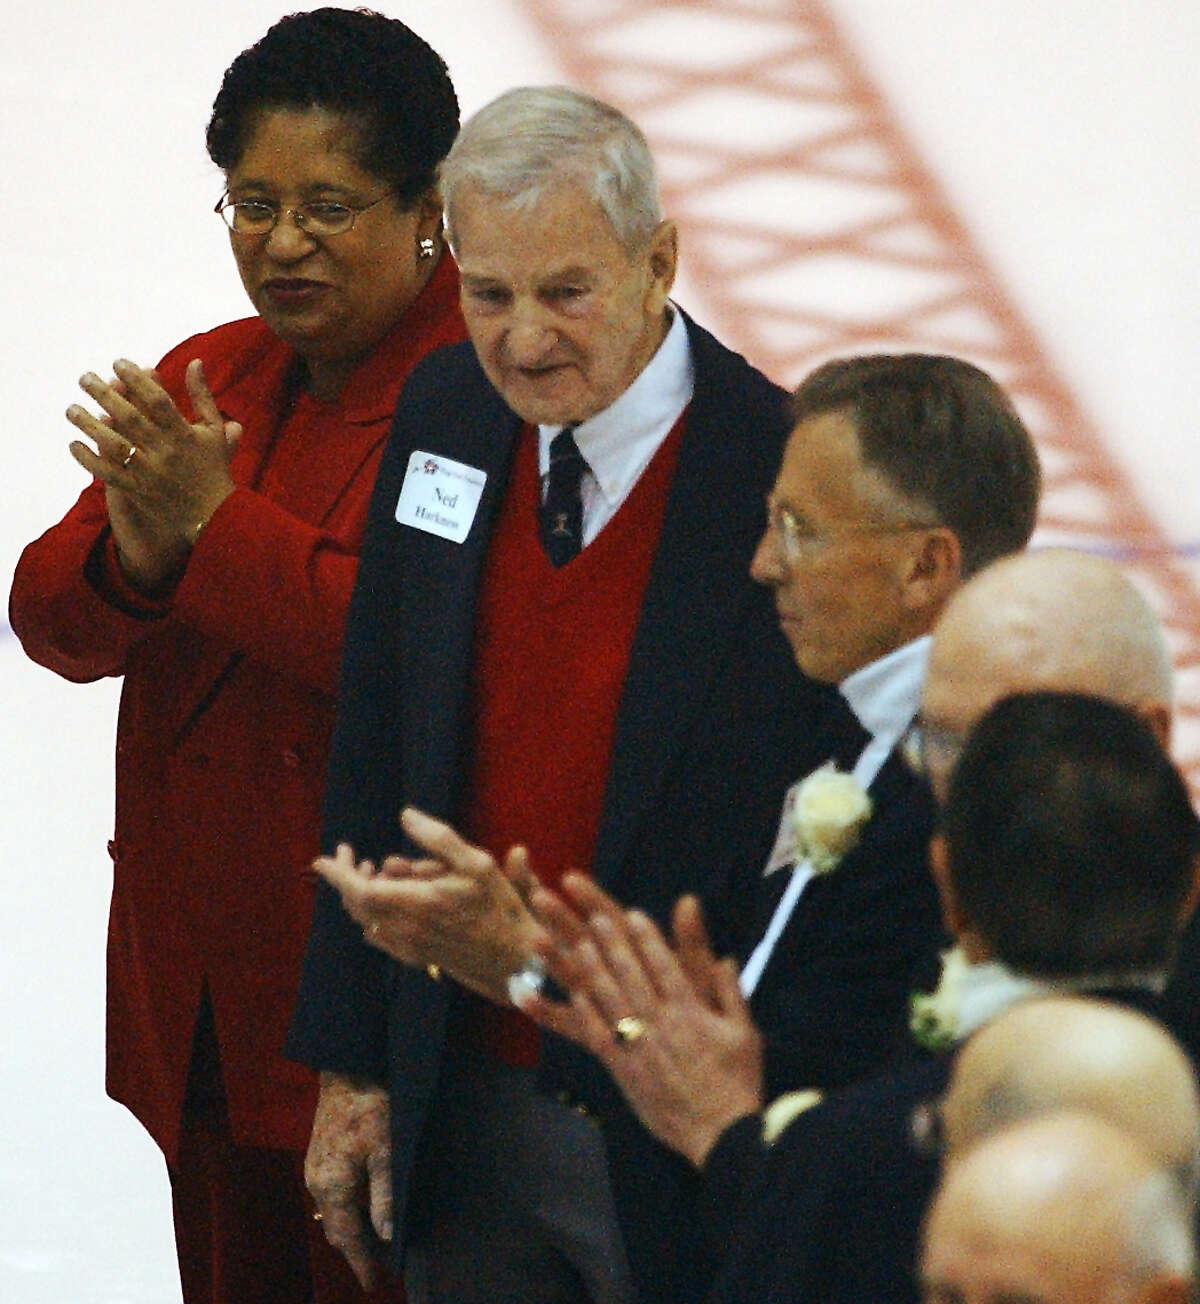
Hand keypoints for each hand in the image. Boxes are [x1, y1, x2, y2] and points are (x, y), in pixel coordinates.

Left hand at [66, 358, 240, 590]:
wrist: (215, 515)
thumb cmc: (213, 468)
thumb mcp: (213, 430)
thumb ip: (202, 396)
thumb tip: (194, 362)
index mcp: (185, 434)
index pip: (158, 401)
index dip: (137, 379)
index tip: (117, 363)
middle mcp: (166, 452)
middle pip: (130, 418)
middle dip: (105, 394)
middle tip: (84, 378)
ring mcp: (151, 473)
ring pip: (115, 445)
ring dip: (90, 425)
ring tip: (72, 408)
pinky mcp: (139, 491)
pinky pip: (110, 474)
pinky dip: (90, 460)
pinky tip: (74, 444)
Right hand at [305, 1072, 391, 1290]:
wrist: (346, 1071)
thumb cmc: (370, 1108)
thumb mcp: (386, 1151)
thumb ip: (385, 1195)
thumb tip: (386, 1236)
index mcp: (333, 1186)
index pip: (347, 1237)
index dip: (361, 1261)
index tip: (373, 1283)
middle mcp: (318, 1183)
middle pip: (337, 1230)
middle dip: (357, 1251)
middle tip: (378, 1269)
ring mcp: (315, 1170)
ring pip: (333, 1214)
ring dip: (351, 1232)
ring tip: (374, 1245)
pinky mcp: (318, 1158)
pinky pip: (330, 1198)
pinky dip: (346, 1212)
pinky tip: (362, 1211)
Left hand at [312, 809, 542, 1004]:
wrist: (512, 957)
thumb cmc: (499, 907)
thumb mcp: (477, 862)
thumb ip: (438, 838)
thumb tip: (405, 816)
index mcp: (417, 902)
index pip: (360, 890)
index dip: (337, 875)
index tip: (322, 859)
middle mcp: (405, 928)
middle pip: (357, 904)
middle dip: (347, 878)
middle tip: (354, 855)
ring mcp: (408, 946)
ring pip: (366, 921)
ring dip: (361, 895)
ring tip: (375, 871)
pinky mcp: (414, 957)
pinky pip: (378, 936)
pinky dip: (372, 915)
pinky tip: (389, 901)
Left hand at [519, 876, 764, 1167]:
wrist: (723, 1136)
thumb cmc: (738, 1082)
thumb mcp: (744, 1032)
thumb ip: (729, 991)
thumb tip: (725, 956)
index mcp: (692, 1012)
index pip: (665, 965)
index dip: (647, 939)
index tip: (633, 914)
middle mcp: (662, 1024)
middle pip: (632, 976)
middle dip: (613, 944)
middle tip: (595, 917)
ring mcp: (640, 1047)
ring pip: (611, 1000)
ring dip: (594, 970)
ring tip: (577, 944)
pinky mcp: (625, 1070)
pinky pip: (600, 1036)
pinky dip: (586, 1013)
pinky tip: (573, 994)